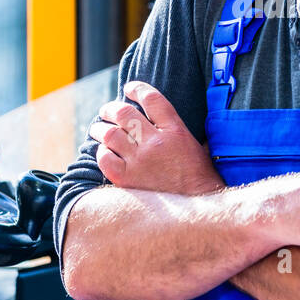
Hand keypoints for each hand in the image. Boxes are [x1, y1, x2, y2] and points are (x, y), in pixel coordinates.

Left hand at [90, 81, 225, 195]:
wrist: (197, 211)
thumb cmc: (201, 180)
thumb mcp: (201, 148)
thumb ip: (185, 132)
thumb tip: (181, 119)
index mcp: (176, 132)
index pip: (152, 99)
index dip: (137, 89)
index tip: (129, 88)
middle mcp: (155, 143)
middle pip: (124, 113)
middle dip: (111, 108)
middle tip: (106, 110)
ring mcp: (139, 162)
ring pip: (110, 134)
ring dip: (100, 128)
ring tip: (98, 129)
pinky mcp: (127, 180)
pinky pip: (105, 159)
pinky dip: (101, 152)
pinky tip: (104, 152)